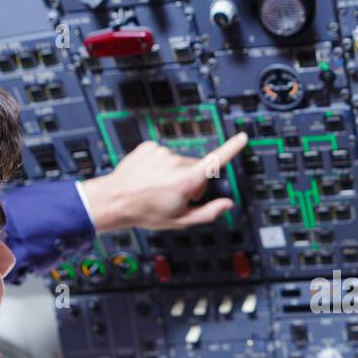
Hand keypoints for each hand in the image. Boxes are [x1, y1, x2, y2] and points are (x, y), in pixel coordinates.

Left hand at [79, 132, 247, 231]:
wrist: (114, 200)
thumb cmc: (145, 212)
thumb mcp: (180, 220)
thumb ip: (208, 213)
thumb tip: (226, 205)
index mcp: (185, 181)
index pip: (215, 161)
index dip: (232, 148)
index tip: (242, 137)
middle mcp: (175, 162)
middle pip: (197, 167)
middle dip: (193, 179)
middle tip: (178, 196)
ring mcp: (161, 153)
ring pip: (179, 161)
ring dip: (175, 172)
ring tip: (159, 187)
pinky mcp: (149, 147)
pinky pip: (163, 155)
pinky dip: (161, 165)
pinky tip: (151, 177)